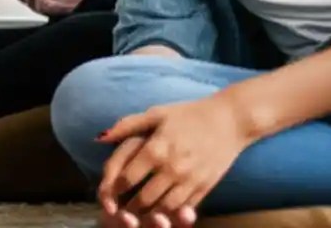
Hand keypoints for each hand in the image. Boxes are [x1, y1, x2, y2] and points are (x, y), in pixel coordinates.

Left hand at [97, 94, 251, 224]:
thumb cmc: (189, 114)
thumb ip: (126, 126)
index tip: (106, 194)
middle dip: (128, 209)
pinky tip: (161, 215)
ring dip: (148, 216)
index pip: (126, 178)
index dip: (113, 190)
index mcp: (156, 149)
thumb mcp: (155, 114)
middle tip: (118, 213)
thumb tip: (100, 137)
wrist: (230, 120)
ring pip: (164, 209)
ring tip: (136, 218)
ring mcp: (190, 180)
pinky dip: (171, 215)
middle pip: (143, 199)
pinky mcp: (206, 188)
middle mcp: (172, 168)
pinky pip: (184, 209)